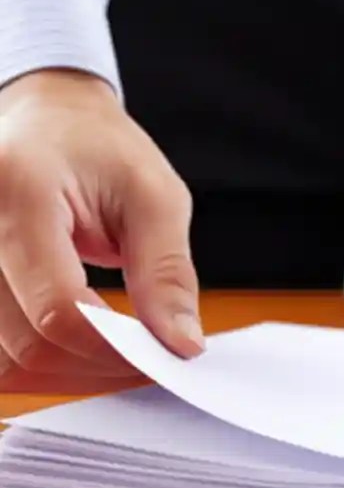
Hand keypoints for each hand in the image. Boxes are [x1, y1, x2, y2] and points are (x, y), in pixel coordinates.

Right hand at [0, 70, 203, 392]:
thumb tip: (182, 346)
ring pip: (1, 358)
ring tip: (117, 356)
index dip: (112, 348)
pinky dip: (36, 361)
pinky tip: (77, 348)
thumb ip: (166, 274)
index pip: (57, 307)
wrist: (44, 113)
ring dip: (64, 374)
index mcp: (17, 189)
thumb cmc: (99, 147)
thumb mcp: (154, 197)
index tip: (161, 355)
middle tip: (148, 363)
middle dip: (94, 367)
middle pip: (23, 342)